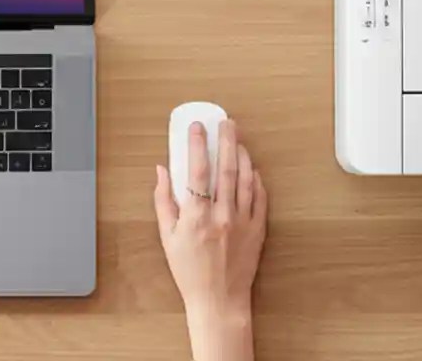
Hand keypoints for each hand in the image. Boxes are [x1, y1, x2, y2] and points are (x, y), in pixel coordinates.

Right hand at [155, 119, 267, 360]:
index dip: (197, 144)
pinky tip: (252, 168)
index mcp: (196, 216)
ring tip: (238, 140)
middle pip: (226, 168)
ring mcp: (243, 221)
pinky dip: (257, 179)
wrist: (218, 300)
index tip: (197, 127)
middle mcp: (221, 215)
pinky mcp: (258, 229)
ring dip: (242, 155)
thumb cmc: (188, 271)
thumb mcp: (167, 236)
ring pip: (246, 178)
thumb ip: (163, 200)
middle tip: (225, 122)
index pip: (197, 170)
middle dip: (226, 140)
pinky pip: (260, 196)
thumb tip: (161, 170)